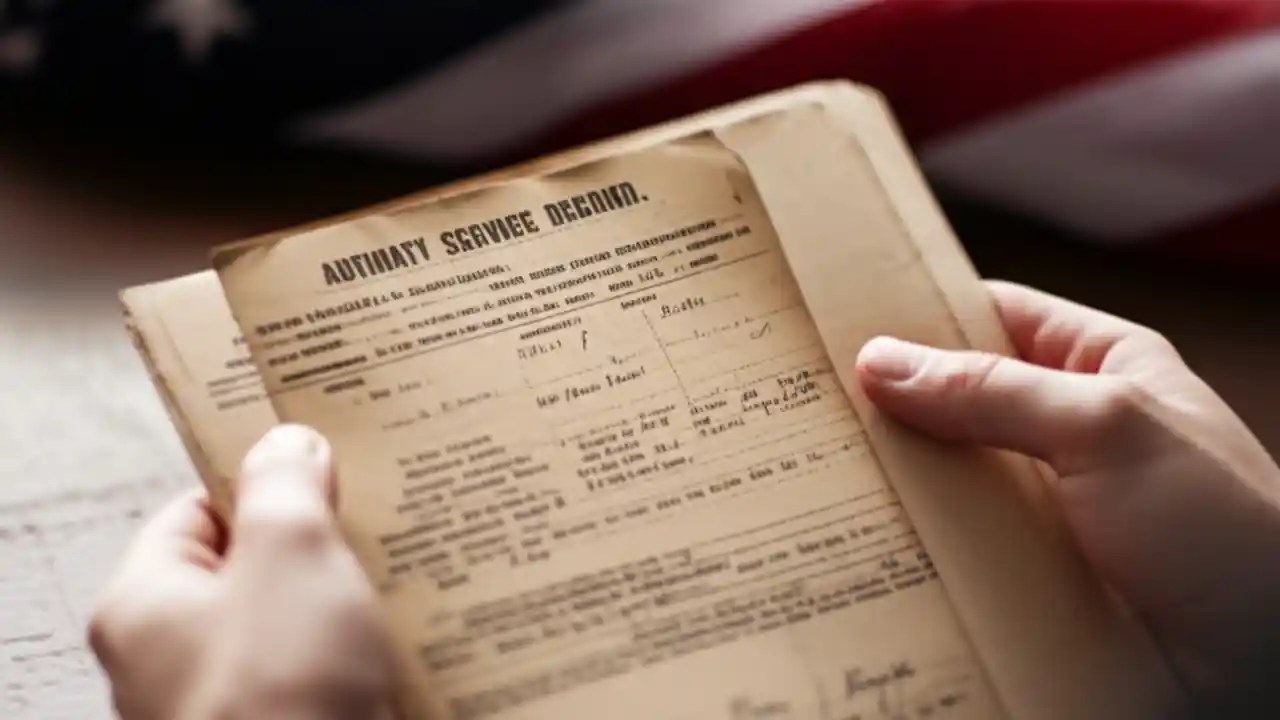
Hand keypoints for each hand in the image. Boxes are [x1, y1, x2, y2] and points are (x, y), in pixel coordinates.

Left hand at [89, 425, 394, 719]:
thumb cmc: (281, 693)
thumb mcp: (287, 554)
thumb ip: (285, 485)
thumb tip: (290, 444)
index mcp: (147, 606)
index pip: (198, 512)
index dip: (263, 479)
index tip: (327, 459)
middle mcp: (178, 659)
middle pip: (257, 569)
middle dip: (326, 540)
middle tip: (384, 513)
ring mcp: (234, 703)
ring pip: (303, 625)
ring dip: (358, 600)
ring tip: (417, 571)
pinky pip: (331, 676)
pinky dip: (371, 654)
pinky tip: (417, 636)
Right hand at [855, 281, 1279, 708]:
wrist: (1262, 660)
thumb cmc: (1222, 528)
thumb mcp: (1106, 429)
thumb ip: (994, 392)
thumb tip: (884, 361)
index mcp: (1101, 365)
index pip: (993, 315)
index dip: (922, 313)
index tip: (841, 320)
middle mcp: (1070, 427)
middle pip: (961, 399)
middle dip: (895, 406)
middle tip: (814, 408)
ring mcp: (1051, 501)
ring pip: (955, 475)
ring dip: (901, 482)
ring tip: (824, 476)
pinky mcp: (1036, 568)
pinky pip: (963, 542)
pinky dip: (920, 542)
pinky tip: (870, 541)